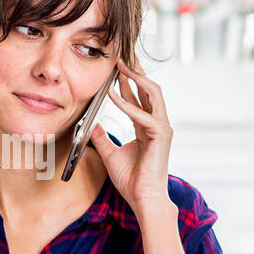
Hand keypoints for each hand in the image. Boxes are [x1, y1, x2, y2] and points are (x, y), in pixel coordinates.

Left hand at [89, 60, 173, 213]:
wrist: (142, 198)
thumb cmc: (131, 181)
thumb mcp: (110, 154)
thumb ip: (102, 137)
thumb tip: (91, 125)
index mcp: (147, 128)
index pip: (138, 97)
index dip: (128, 81)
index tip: (116, 67)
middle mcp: (157, 125)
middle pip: (149, 89)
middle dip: (136, 71)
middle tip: (122, 55)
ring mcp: (162, 129)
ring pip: (153, 94)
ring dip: (136, 78)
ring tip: (121, 66)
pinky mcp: (161, 135)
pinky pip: (143, 115)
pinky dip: (127, 104)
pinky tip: (112, 95)